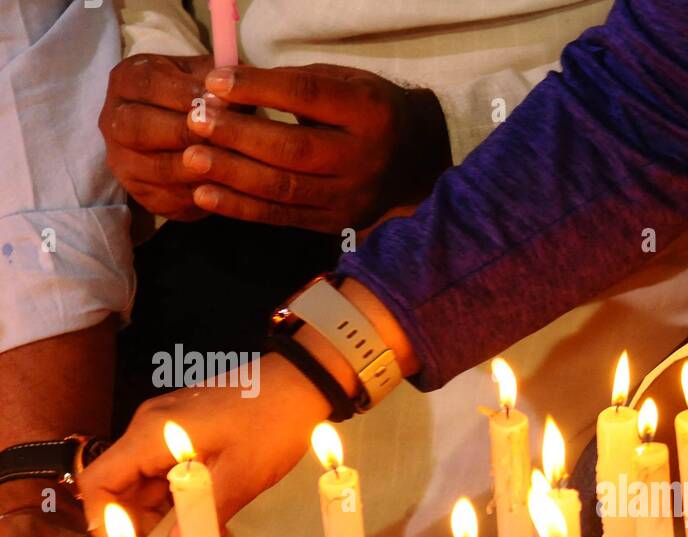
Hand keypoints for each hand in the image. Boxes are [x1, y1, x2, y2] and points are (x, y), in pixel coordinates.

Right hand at [78, 355, 329, 536]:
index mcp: (151, 434)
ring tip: (198, 532)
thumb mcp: (241, 479)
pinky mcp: (183, 428)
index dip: (105, 524)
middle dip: (139, 523)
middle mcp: (147, 426)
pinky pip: (164, 467)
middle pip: (118, 485)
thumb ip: (202, 523)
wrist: (303, 381)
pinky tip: (207, 510)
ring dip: (162, 512)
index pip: (97, 483)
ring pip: (143, 479)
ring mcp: (164, 425)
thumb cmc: (274, 423)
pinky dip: (176, 494)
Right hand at [100, 54, 214, 220]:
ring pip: (155, 167)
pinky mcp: (142, 193)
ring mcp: (124, 160)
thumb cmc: (201, 99)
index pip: (148, 83)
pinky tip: (226, 189)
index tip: (221, 100)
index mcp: (127, 80)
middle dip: (183, 132)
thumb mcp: (205, 76)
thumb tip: (226, 76)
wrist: (193, 140)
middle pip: (140, 127)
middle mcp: (114, 120)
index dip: (185, 93)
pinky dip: (198, 195)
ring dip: (194, 167)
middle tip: (220, 136)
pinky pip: (169, 198)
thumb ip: (214, 74)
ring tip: (228, 163)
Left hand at [183, 64, 450, 231]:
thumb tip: (227, 87)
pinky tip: (205, 194)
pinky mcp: (335, 223)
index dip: (259, 89)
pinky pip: (281, 217)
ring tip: (192, 158)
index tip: (215, 82)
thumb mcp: (346, 83)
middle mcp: (364, 159)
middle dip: (239, 136)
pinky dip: (241, 207)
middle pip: (294, 148)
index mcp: (371, 112)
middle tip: (196, 121)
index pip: (308, 96)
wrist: (416, 163)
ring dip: (232, 174)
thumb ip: (295, 85)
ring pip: (284, 188)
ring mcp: (351, 197)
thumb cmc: (369, 112)